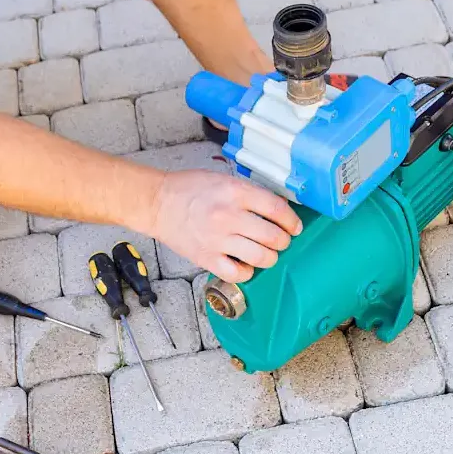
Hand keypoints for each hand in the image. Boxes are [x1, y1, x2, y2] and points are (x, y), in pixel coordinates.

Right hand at [149, 170, 302, 282]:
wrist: (157, 203)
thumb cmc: (190, 189)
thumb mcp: (224, 180)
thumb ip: (251, 194)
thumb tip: (279, 209)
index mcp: (235, 193)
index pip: (277, 210)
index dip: (292, 221)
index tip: (294, 227)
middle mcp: (228, 216)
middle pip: (273, 237)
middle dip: (284, 241)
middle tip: (281, 240)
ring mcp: (217, 239)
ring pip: (261, 258)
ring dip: (270, 258)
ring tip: (267, 253)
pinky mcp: (206, 258)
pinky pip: (238, 274)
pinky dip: (247, 271)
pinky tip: (245, 264)